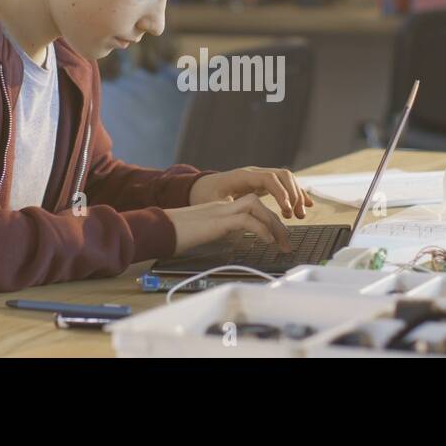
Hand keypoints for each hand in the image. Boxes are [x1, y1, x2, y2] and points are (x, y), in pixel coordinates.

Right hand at [165, 193, 291, 254]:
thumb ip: (217, 233)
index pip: (250, 206)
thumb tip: (232, 242)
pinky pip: (246, 220)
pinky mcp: (217, 221)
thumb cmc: (173, 234)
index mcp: (219, 209)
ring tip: (282, 242)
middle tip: (287, 241)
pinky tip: (268, 241)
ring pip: (256, 206)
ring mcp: (219, 211)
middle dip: (276, 222)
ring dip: (273, 223)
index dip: (267, 219)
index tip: (277, 236)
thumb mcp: (201, 234)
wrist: (157, 229)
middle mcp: (221, 207)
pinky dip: (261, 229)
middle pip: (257, 203)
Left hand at [189, 167, 314, 218]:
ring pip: (286, 179)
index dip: (281, 193)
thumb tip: (240, 217)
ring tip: (300, 215)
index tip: (287, 210)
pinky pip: (284, 185)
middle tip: (296, 215)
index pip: (269, 178)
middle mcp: (255, 173)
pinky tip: (306, 205)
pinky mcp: (263, 184)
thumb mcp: (212, 202)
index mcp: (243, 176)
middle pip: (282, 176)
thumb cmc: (206, 195)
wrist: (203, 187)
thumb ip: (226, 207)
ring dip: (297, 195)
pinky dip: (296, 194)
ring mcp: (260, 177)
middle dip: (293, 194)